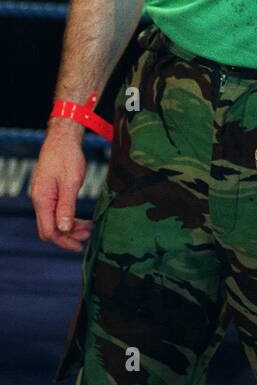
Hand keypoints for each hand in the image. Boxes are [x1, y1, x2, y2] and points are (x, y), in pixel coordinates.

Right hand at [32, 124, 93, 252]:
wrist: (63, 138)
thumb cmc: (67, 157)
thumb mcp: (71, 183)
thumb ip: (67, 207)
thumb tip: (65, 230)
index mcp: (42, 200)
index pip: (49, 231)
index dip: (63, 242)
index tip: (79, 246)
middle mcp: (40, 200)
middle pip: (49, 229)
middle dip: (68, 236)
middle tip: (87, 237)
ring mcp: (44, 196)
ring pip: (54, 221)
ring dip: (70, 228)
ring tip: (88, 228)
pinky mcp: (50, 192)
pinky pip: (56, 212)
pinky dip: (69, 218)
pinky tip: (81, 219)